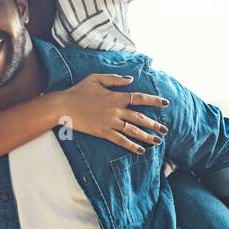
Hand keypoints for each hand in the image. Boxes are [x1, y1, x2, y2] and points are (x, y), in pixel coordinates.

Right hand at [55, 74, 170, 153]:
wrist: (62, 106)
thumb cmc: (77, 91)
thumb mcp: (96, 78)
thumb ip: (114, 78)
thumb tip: (130, 80)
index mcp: (116, 96)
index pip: (139, 98)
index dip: (154, 101)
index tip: (165, 104)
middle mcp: (116, 110)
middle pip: (140, 118)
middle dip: (154, 124)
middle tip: (165, 130)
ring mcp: (110, 122)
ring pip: (133, 131)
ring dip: (147, 137)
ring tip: (157, 141)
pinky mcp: (102, 132)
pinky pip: (120, 140)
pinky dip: (131, 146)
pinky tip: (140, 150)